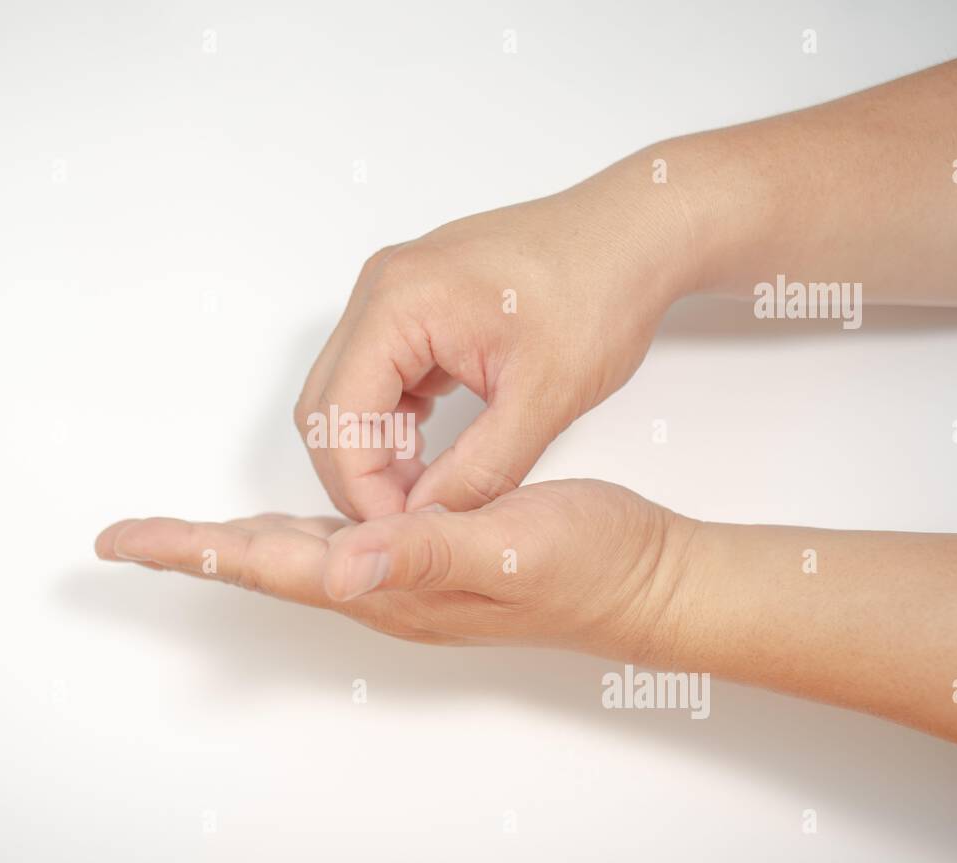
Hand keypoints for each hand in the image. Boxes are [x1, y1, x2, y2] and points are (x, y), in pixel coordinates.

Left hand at [95, 479, 688, 654]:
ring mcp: (406, 575)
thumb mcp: (510, 550)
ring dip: (238, 542)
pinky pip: (342, 541)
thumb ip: (426, 556)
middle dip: (197, 550)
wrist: (643, 576)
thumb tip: (341, 563)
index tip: (124, 542)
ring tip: (189, 530)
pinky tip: (300, 512)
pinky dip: (300, 526)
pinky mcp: (430, 553)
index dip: (193, 550)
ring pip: (298, 555)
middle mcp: (386, 585)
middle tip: (132, 537)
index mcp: (390, 582)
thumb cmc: (587, 564)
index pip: (268, 564)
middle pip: (266, 566)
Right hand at [295, 156, 697, 519]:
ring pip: (345, 396)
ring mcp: (391, 293)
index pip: (338, 418)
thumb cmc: (600, 291)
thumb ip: (480, 471)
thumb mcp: (545, 399)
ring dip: (374, 451)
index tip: (404, 533)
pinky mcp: (410, 305)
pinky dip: (392, 423)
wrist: (631, 236)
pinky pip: (374, 377)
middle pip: (325, 408)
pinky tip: (435, 450)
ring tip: (431, 488)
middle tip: (414, 520)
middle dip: (360, 474)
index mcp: (402, 303)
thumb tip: (427, 523)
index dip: (362, 489)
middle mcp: (380, 290)